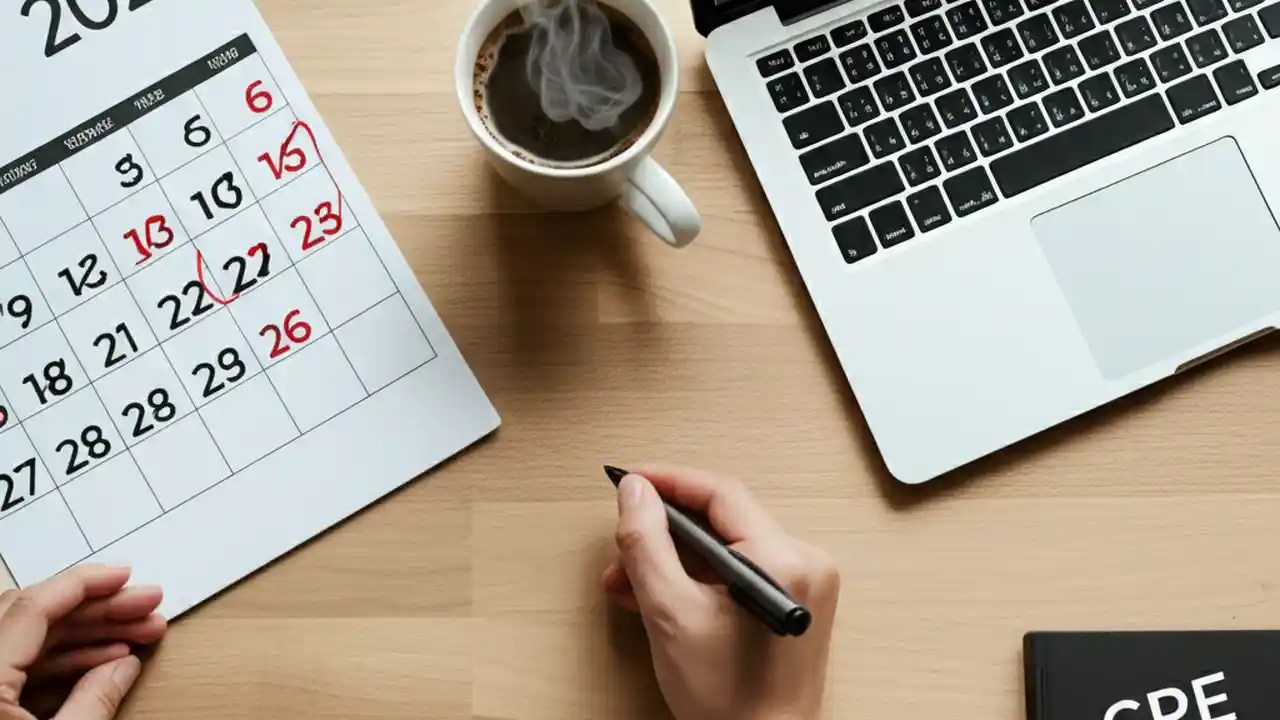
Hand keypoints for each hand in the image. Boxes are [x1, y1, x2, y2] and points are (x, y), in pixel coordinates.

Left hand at [0, 565, 166, 718]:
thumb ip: (93, 702)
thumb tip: (124, 667)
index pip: (32, 608)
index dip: (84, 584)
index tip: (124, 576)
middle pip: (33, 615)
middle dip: (97, 608)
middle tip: (143, 604)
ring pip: (28, 637)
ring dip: (86, 632)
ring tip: (137, 632)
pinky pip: (16, 663)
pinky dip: (60, 658)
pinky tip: (103, 658)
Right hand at [602, 465, 838, 719]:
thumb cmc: (730, 702)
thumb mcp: (670, 614)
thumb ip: (647, 544)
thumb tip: (635, 493)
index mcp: (784, 560)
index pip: (720, 494)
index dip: (668, 481)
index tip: (630, 480)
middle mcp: (804, 564)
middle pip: (722, 519)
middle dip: (664, 530)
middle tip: (622, 539)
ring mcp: (803, 585)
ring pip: (725, 547)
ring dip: (674, 557)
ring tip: (628, 580)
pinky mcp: (792, 603)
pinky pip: (738, 570)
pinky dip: (697, 577)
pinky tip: (658, 593)